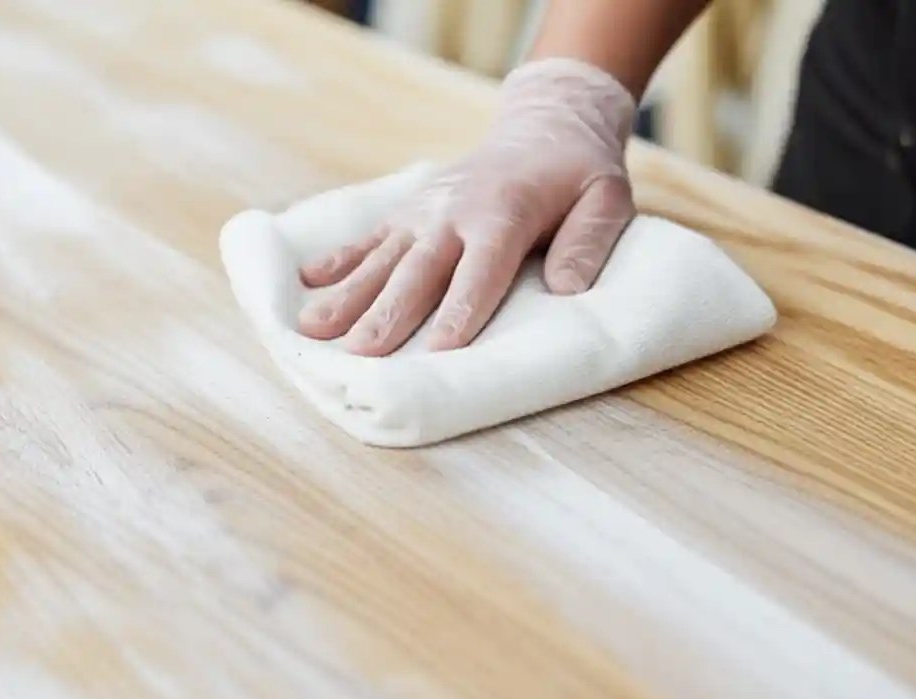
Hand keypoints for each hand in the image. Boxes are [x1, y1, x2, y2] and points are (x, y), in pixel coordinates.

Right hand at [296, 57, 637, 356]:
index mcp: (505, 213)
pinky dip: (338, 261)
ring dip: (348, 296)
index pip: (481, 270)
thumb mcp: (607, 200)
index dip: (460, 311)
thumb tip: (569, 290)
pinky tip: (308, 285)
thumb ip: (589, 242)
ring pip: (382, 259)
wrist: (546, 125)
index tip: (438, 351)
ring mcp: (425, 210)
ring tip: (314, 329)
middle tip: (360, 355)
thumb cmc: (579, 175)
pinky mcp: (408, 211)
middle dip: (387, 314)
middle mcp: (454, 211)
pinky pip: (369, 238)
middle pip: (418, 271)